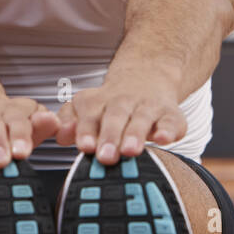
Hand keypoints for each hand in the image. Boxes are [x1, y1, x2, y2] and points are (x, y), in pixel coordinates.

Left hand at [53, 71, 187, 164]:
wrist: (147, 77)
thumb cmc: (110, 106)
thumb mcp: (86, 109)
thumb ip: (70, 122)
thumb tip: (61, 135)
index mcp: (98, 102)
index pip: (89, 115)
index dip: (87, 130)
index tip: (85, 146)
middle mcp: (123, 101)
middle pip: (115, 116)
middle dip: (111, 136)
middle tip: (106, 156)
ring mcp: (148, 106)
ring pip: (142, 118)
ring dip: (136, 134)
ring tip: (131, 150)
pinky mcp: (171, 114)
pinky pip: (172, 121)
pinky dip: (169, 130)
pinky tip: (163, 139)